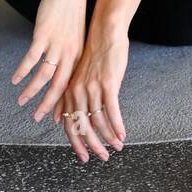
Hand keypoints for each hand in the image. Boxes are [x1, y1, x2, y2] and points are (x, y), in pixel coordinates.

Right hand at [11, 0, 86, 124]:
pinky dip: (22, 71)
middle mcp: (69, 54)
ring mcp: (56, 45)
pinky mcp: (44, 35)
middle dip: (48, 105)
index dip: (62, 103)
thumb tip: (60, 69)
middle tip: (37, 118)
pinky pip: (32, 58)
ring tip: (22, 101)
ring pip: (44, 76)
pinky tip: (15, 79)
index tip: (55, 118)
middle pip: (59, 86)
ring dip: (31, 90)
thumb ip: (69, 54)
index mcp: (77, 56)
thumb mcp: (75, 37)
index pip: (70, 86)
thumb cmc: (70, 12)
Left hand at [53, 20, 128, 162]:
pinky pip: (112, 112)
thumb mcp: (82, 77)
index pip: (68, 124)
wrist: (105, 33)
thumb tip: (79, 115)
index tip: (83, 156)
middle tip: (101, 158)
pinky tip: (122, 136)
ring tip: (116, 148)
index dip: (76, 143)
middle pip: (82, 128)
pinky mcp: (107, 84)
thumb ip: (78, 96)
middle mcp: (77, 93)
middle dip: (92, 146)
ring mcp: (92, 89)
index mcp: (70, 92)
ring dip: (108, 139)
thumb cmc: (96, 55)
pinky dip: (117, 126)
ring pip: (98, 122)